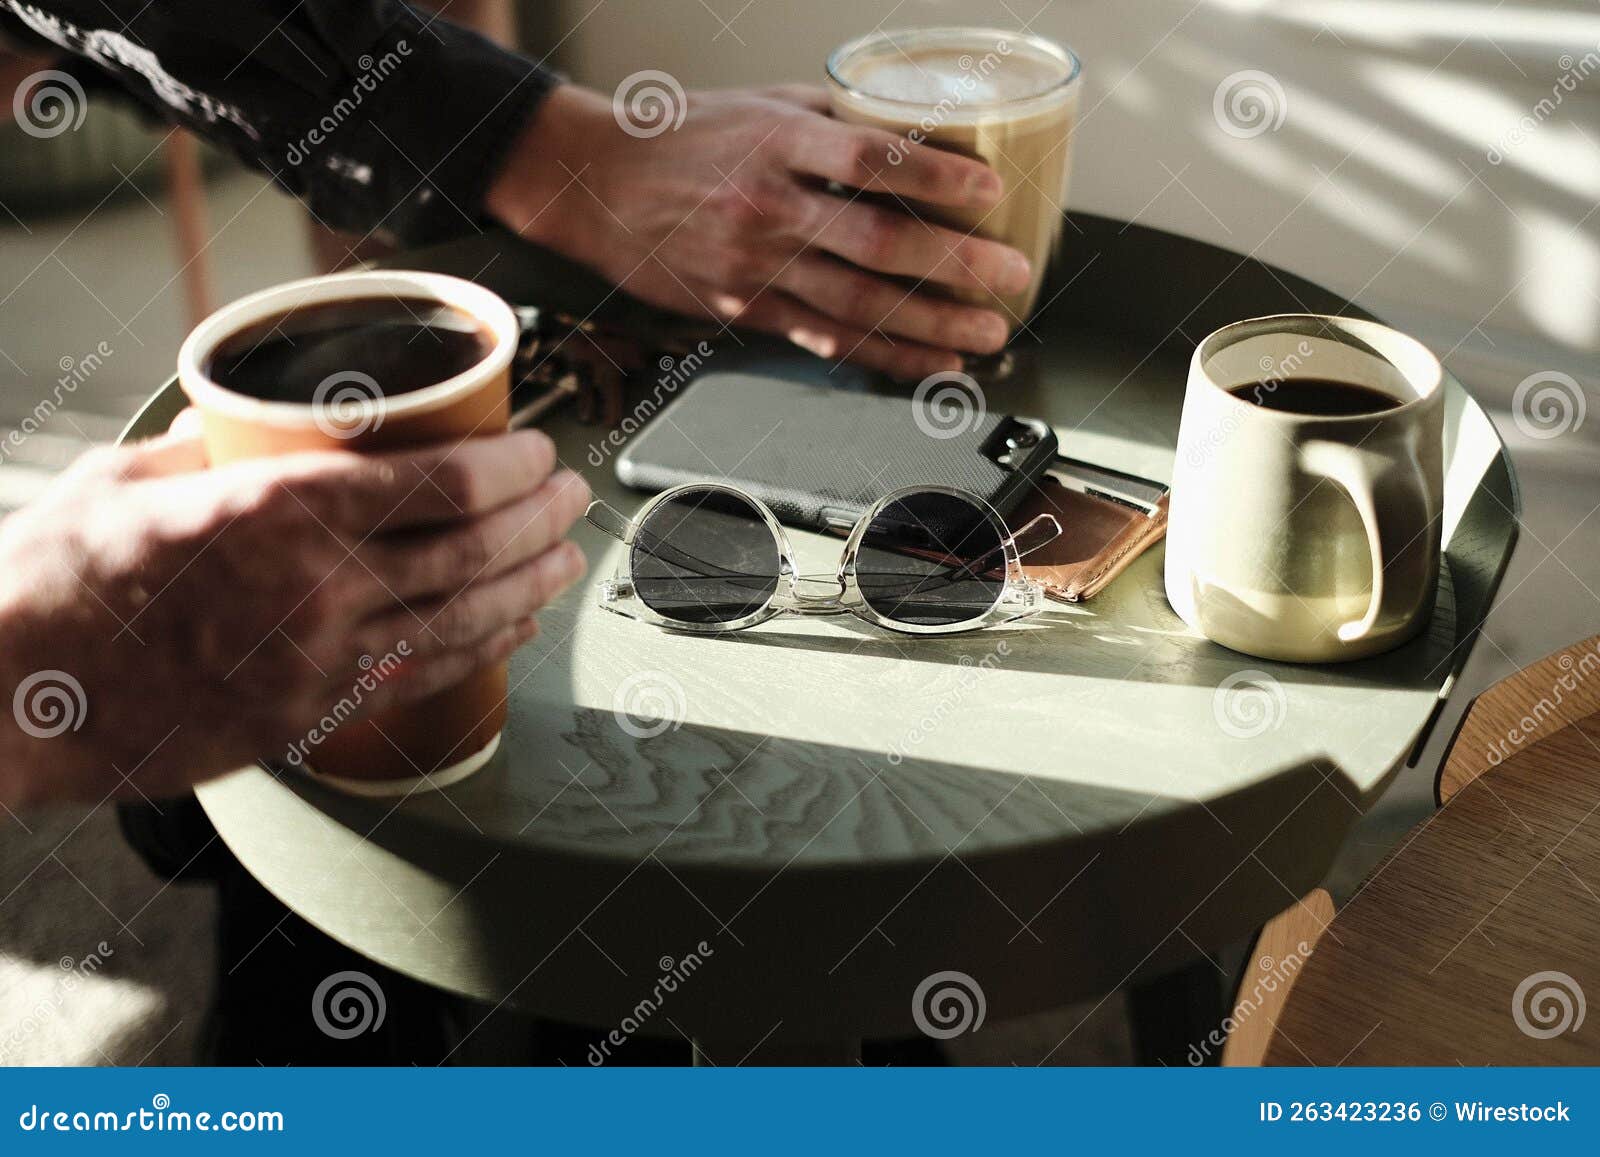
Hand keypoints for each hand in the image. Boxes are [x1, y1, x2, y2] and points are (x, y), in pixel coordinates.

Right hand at [0, 421, 588, 807]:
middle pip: (467, 552)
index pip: (436, 485)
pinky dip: (475, 651)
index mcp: (272, 512)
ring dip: (526, 586)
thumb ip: (214, 449)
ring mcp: (312, 664)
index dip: (509, 465)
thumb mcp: (128, 477)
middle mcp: (310, 589)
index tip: (540, 447)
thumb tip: (260, 420)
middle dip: (538, 519)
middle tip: (572, 494)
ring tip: (566, 560)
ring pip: (457, 621)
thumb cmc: (48, 579)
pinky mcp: (301, 718)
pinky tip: (510, 628)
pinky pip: (415, 680)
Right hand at [487, 84, 1030, 378]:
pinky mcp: (747, 310)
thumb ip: (835, 119)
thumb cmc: (682, 139)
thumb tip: (918, 130)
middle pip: (875, 245)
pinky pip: (827, 339)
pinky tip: (930, 365)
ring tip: (985, 337)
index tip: (988, 191)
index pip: (869, 161)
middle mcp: (768, 209)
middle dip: (953, 267)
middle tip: (1010, 276)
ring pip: (857, 307)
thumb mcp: (760, 105)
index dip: (934, 179)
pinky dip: (884, 357)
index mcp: (776, 145)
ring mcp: (755, 268)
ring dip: (931, 328)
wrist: (596, 187)